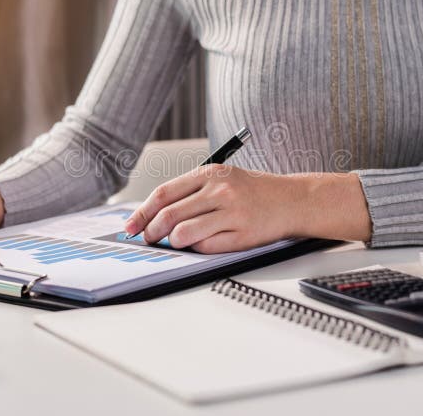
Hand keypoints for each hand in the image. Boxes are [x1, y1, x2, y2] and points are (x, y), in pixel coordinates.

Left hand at [124, 165, 371, 253]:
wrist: (292, 200)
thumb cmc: (253, 191)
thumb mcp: (222, 179)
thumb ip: (192, 192)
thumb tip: (155, 214)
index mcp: (210, 174)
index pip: (164, 193)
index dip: (143, 212)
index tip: (131, 226)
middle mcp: (219, 191)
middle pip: (169, 215)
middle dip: (152, 231)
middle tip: (148, 239)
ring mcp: (231, 213)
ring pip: (184, 233)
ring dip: (173, 242)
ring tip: (176, 242)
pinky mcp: (241, 235)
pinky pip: (205, 247)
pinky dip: (197, 249)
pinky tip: (202, 243)